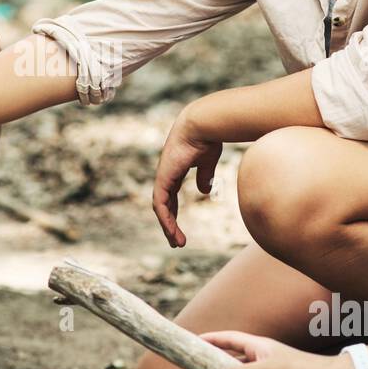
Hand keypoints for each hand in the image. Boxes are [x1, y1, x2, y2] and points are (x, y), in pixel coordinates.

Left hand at [152, 105, 221, 247]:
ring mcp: (163, 177)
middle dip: (170, 224)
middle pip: (165, 205)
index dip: (175, 212)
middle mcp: (166, 175)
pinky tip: (171, 230)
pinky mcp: (163, 179)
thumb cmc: (207, 138)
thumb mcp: (207, 162)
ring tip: (177, 242)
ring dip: (168, 226)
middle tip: (176, 241)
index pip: (171, 196)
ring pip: (161, 208)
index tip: (180, 227)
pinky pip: (160, 204)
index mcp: (174, 170)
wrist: (201, 126)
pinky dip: (165, 218)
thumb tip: (205, 191)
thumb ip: (204, 176)